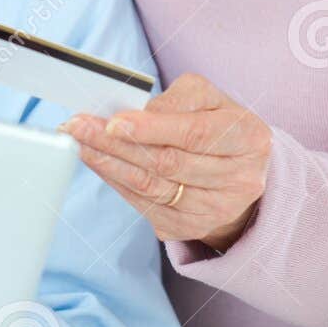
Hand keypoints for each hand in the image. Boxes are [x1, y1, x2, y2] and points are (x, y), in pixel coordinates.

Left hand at [61, 73, 271, 249]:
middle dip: (116, 144)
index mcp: (248, 138)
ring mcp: (215, 209)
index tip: (113, 122)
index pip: (194, 134)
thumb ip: (177, 99)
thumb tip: (135, 114)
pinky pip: (145, 205)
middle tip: (78, 127)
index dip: (152, 129)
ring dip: (108, 164)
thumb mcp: (209, 99)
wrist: (242, 171)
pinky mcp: (190, 227)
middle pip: (167, 163)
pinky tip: (97, 163)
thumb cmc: (219, 125)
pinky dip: (116, 182)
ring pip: (151, 187)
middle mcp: (239, 179)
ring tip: (78, 142)